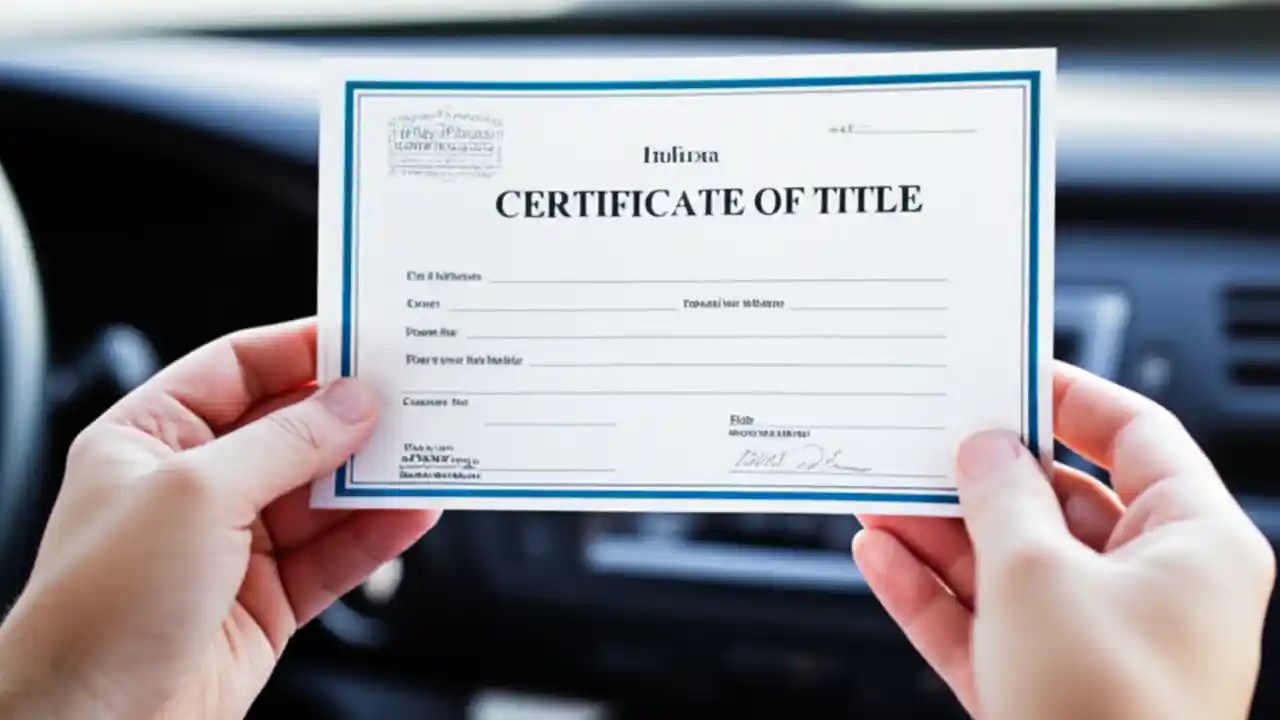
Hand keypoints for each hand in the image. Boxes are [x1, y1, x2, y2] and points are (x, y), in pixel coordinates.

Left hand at [0, 319, 438, 718]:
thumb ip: (285, 443)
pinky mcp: (268, 599)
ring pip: (321, 495)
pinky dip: (376, 534)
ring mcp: (233, 545)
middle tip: (413, 396)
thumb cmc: (102, 604)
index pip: (237, 369)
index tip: (364, 340)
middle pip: (290, 430)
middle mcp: (193, 486)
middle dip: (351, 416)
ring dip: (374, 477)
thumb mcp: (196, 494)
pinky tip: (413, 513)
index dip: (301, 349)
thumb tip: (353, 402)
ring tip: (428, 453)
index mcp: (150, 439)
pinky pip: (335, 555)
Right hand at [853, 362, 1274, 718]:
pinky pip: (984, 622)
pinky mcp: (1045, 689)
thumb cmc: (1106, 712)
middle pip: (1057, 503)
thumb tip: (982, 452)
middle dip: (979, 476)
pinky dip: (932, 592)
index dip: (1069, 397)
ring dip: (939, 532)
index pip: (1137, 437)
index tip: (1007, 373)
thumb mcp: (1038, 574)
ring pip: (1008, 564)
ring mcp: (1095, 643)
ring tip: (877, 497)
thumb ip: (999, 497)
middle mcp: (1153, 589)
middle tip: (922, 441)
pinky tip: (878, 557)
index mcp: (1194, 545)